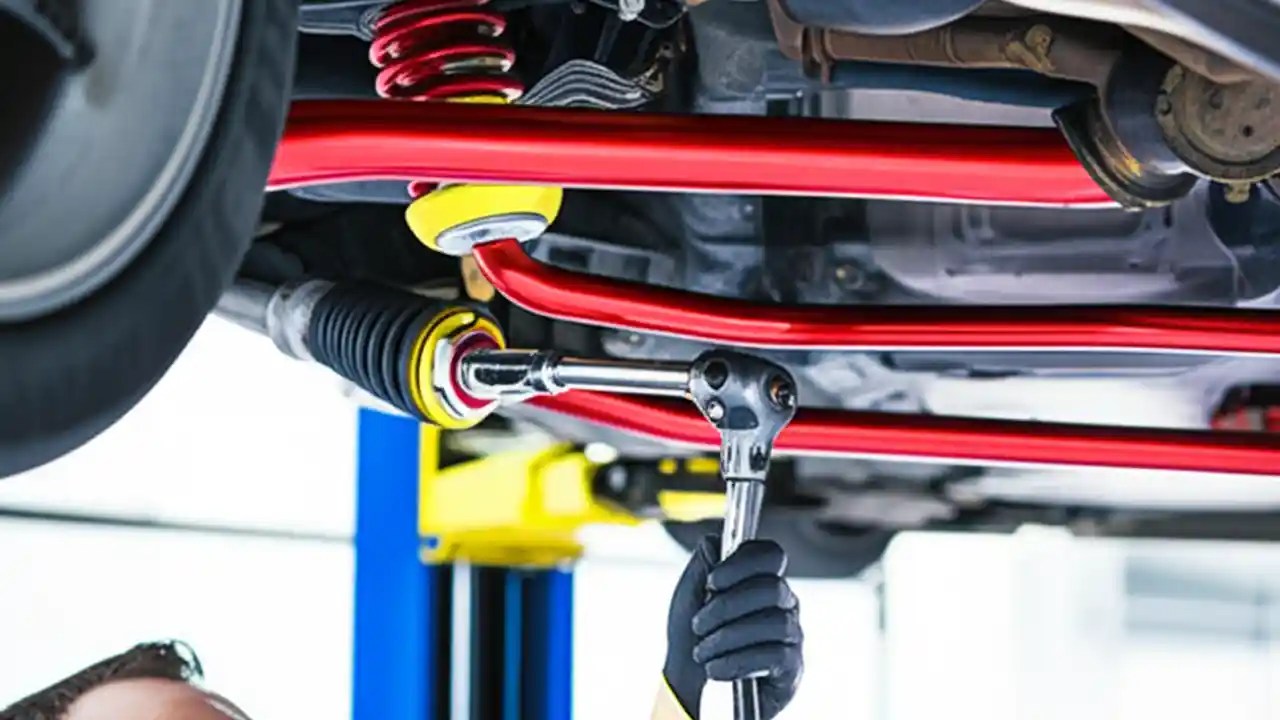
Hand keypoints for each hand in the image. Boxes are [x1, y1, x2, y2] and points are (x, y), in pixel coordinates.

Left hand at [662, 535, 802, 719]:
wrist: (690, 683)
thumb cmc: (694, 635)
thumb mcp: (690, 593)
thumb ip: (703, 563)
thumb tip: (714, 540)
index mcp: (761, 579)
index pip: (770, 555)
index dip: (743, 562)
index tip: (713, 581)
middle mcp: (783, 603)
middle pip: (771, 587)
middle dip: (727, 606)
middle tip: (699, 623)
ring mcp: (791, 635)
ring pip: (772, 622)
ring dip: (727, 638)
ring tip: (703, 652)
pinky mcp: (792, 667)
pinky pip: (773, 656)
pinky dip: (737, 662)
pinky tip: (716, 668)